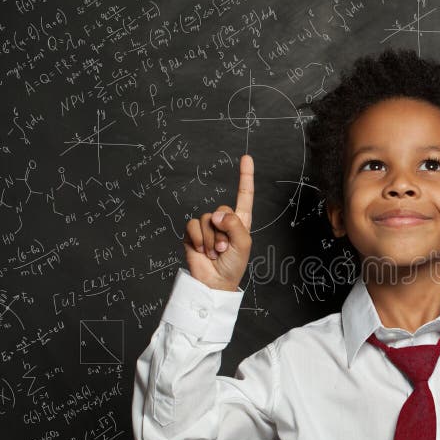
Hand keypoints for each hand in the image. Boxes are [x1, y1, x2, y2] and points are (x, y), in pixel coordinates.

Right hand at [182, 155, 253, 290]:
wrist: (215, 282)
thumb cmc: (233, 265)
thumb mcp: (243, 244)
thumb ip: (234, 225)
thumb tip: (216, 215)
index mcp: (240, 222)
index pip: (244, 195)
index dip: (245, 176)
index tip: (246, 158)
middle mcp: (224, 221)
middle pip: (222, 209)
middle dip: (223, 232)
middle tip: (225, 249)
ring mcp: (207, 227)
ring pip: (207, 219)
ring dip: (212, 239)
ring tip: (215, 253)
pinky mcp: (192, 233)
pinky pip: (193, 225)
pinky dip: (199, 238)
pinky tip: (202, 250)